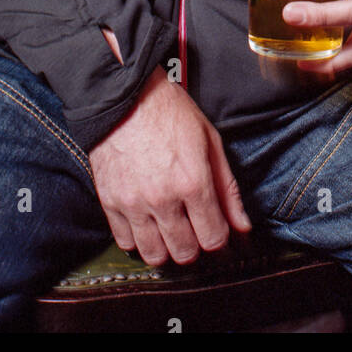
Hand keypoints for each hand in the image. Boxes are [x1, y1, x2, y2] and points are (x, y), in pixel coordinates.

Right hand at [89, 33, 251, 266]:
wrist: (126, 96)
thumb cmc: (170, 112)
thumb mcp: (210, 141)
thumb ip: (227, 188)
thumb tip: (242, 225)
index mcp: (193, 182)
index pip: (213, 238)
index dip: (219, 238)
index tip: (216, 230)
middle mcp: (163, 199)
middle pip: (184, 252)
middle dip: (195, 246)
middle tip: (194, 229)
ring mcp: (133, 203)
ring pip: (154, 255)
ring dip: (166, 248)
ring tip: (170, 230)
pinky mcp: (110, 202)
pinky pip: (125, 242)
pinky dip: (138, 239)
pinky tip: (147, 223)